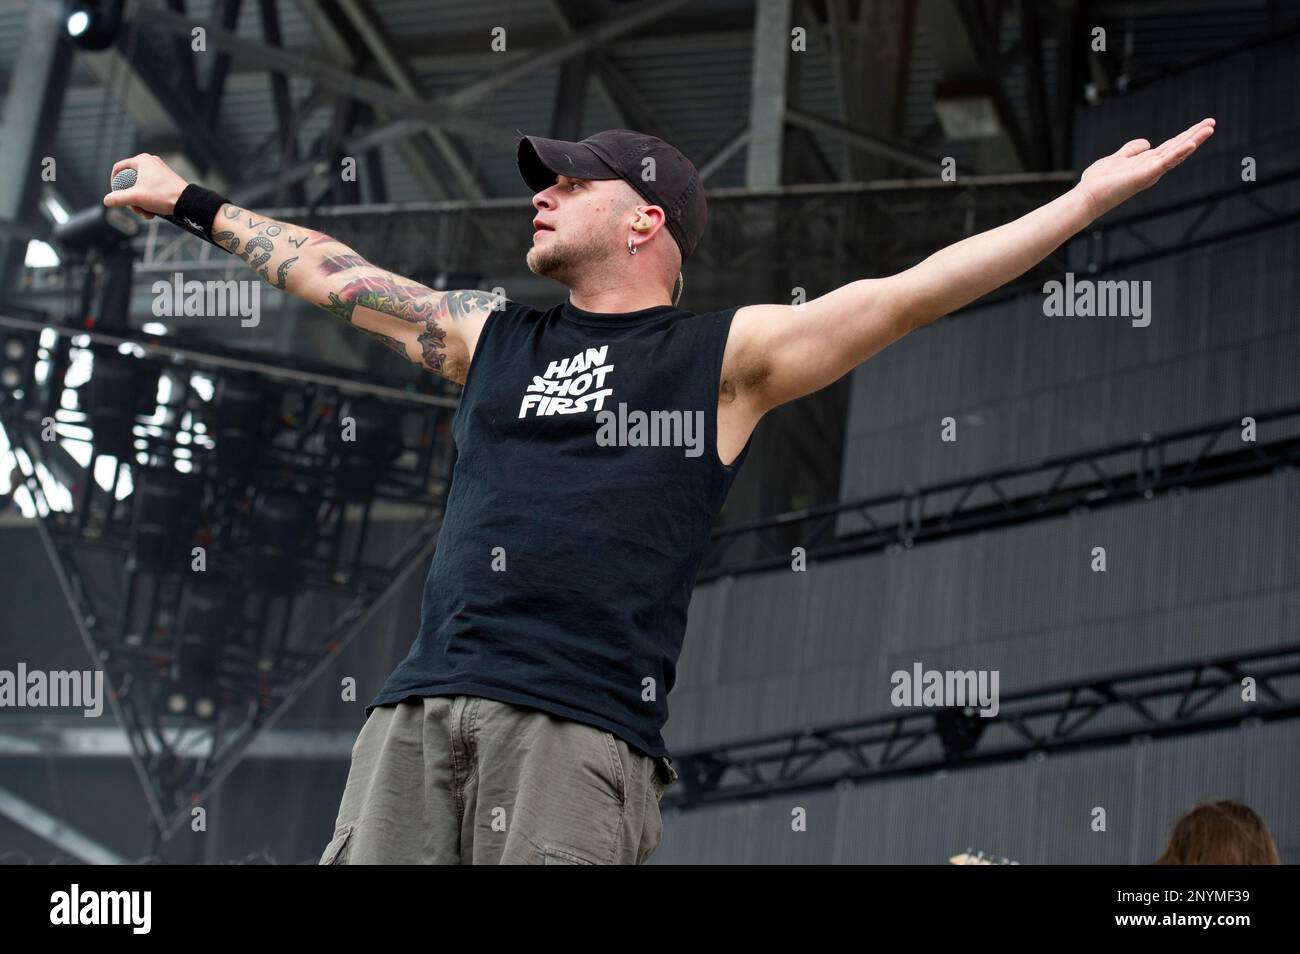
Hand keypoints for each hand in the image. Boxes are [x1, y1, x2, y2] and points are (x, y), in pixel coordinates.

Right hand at [102, 153, 188, 219]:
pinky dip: (148, 201)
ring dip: (139, 203)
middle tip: (134, 208)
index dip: (113, 183)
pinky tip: (152, 213)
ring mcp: (158, 171)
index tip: (115, 195)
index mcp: (141, 160)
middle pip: (130, 181)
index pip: (118, 168)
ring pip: (140, 188)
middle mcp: (150, 162)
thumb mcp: (136, 198)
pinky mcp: (165, 180)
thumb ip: (118, 198)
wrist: (187, 202)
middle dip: (130, 198)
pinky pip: (150, 190)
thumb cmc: (162, 195)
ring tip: (145, 213)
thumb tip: (106, 201)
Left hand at [1077, 118, 1215, 219]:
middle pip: (1178, 148)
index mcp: (1147, 163)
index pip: (1171, 146)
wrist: (1087, 196)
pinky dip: (1178, 154)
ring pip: (1176, 153)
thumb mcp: (1118, 158)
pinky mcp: (1145, 175)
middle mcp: (1152, 168)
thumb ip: (1132, 150)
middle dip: (1195, 135)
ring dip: (1193, 140)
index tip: (1202, 124)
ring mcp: (1150, 172)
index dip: (1186, 135)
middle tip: (1213, 122)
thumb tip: (1147, 142)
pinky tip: (1191, 144)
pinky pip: (1165, 162)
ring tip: (1210, 128)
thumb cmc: (1099, 182)